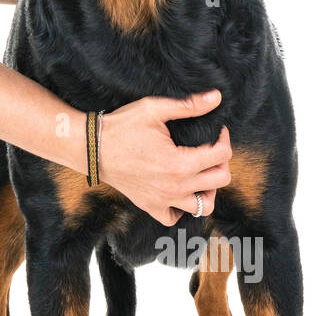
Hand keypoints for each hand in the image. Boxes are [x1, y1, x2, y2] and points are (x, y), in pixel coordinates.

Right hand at [98, 91, 231, 224]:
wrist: (91, 148)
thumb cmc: (121, 127)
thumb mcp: (154, 109)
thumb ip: (188, 105)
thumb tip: (216, 97)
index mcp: (180, 163)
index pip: (222, 155)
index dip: (223, 138)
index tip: (215, 130)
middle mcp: (176, 187)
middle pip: (220, 180)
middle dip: (221, 161)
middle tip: (209, 149)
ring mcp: (163, 200)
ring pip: (204, 206)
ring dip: (208, 189)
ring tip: (199, 172)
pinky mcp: (150, 206)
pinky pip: (175, 217)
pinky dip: (181, 208)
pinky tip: (178, 190)